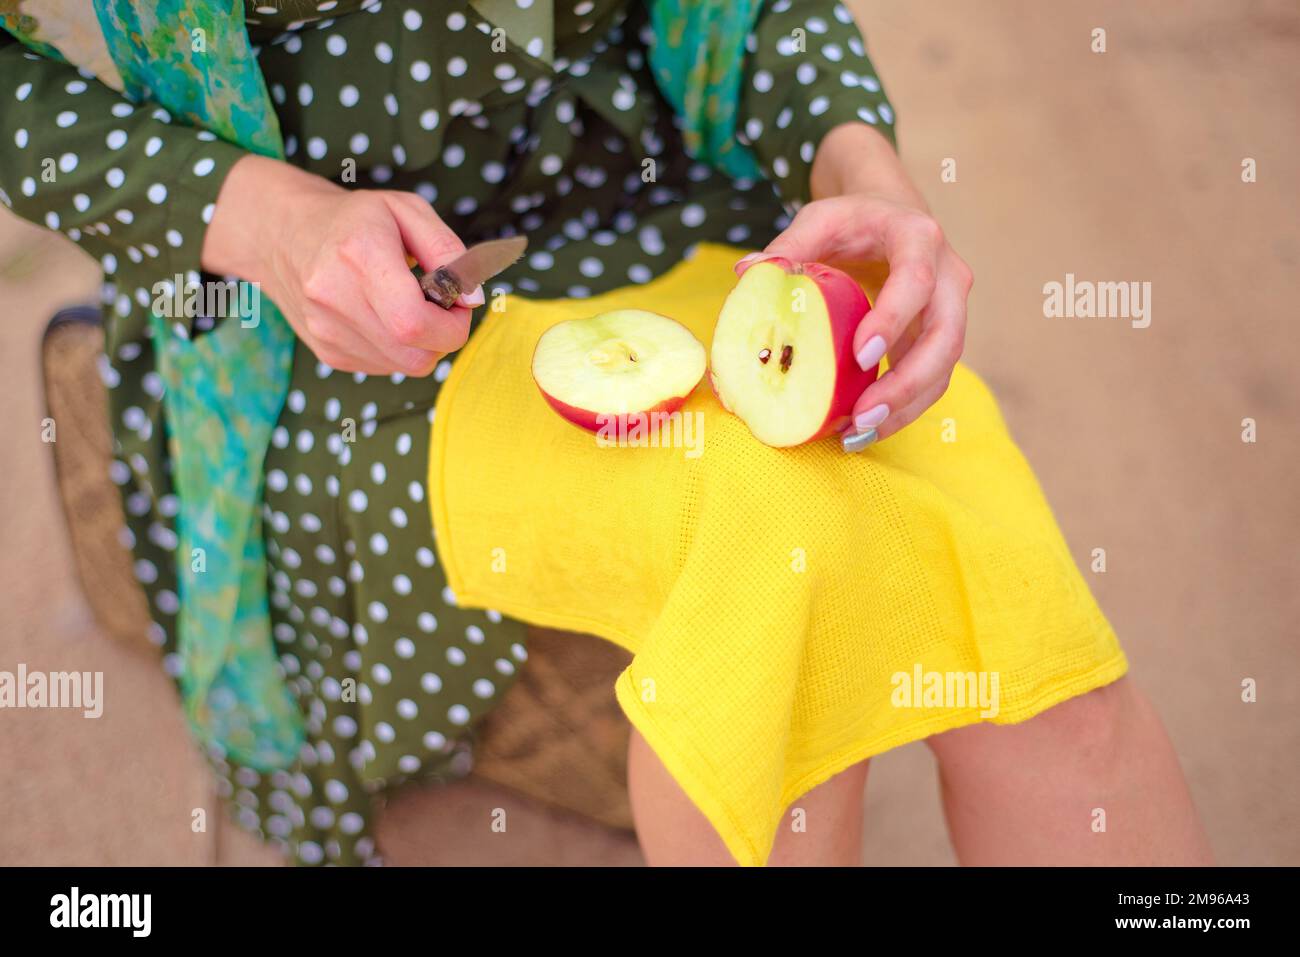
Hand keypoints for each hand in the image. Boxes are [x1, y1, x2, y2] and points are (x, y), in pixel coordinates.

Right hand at [203, 155, 481, 375]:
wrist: (283, 233)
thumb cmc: (355, 219)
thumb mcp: (407, 211)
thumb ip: (448, 251)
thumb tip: (473, 299)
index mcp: (358, 257)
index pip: (414, 324)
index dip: (452, 324)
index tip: (457, 303)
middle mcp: (334, 299)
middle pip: (415, 355)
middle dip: (443, 337)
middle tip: (438, 304)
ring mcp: (326, 331)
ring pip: (404, 366)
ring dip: (421, 343)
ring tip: (406, 305)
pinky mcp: (327, 352)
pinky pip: (385, 367)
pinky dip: (398, 349)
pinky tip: (383, 316)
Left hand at [744, 124, 972, 446]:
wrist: (889, 217)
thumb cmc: (852, 220)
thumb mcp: (819, 219)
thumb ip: (788, 245)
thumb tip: (748, 273)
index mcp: (918, 237)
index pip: (915, 280)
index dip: (893, 320)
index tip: (860, 356)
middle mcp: (948, 275)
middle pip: (945, 336)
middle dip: (906, 382)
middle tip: (862, 414)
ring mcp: (950, 311)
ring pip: (943, 368)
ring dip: (905, 406)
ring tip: (859, 433)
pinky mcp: (940, 339)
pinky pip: (931, 381)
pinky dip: (902, 409)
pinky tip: (865, 429)